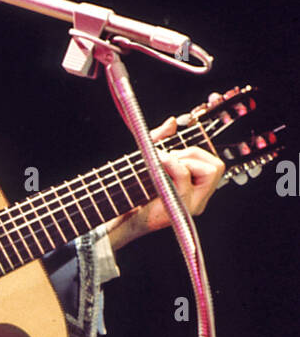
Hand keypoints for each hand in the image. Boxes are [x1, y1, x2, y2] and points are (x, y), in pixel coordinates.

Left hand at [107, 101, 225, 250]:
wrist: (120, 214)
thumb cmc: (134, 190)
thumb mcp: (147, 158)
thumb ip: (160, 138)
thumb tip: (173, 122)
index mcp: (196, 187)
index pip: (217, 162)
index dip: (210, 142)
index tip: (201, 121)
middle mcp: (200, 197)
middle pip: (217, 164)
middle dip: (191, 155)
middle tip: (167, 160)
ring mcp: (193, 203)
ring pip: (209, 169)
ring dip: (183, 161)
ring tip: (162, 168)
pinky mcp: (182, 207)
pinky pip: (185, 176)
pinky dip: (173, 165)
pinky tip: (159, 165)